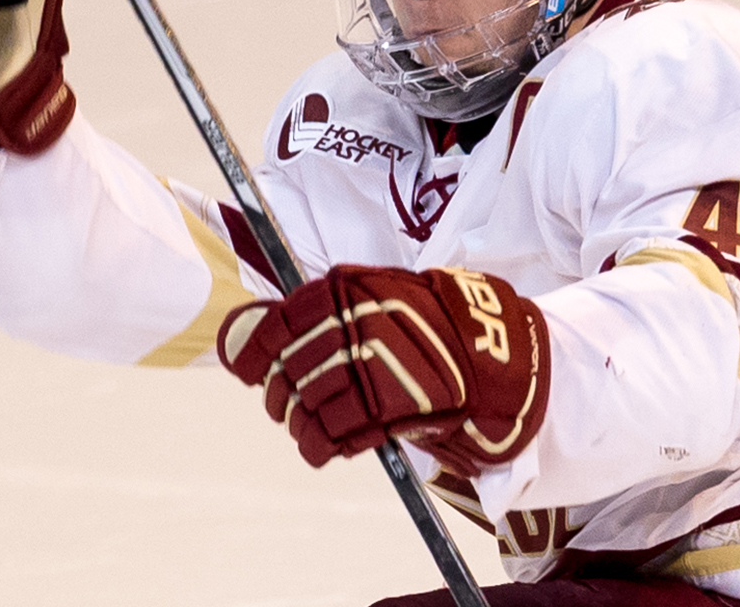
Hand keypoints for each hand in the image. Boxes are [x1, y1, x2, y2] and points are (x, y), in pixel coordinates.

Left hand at [218, 265, 550, 476]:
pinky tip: (327, 447)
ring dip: (301, 424)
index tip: (250, 371)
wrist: (493, 352)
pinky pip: (325, 437)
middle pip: (283, 373)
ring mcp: (363, 367)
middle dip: (281, 395)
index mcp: (342, 291)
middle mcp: (346, 325)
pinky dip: (319, 447)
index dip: (250, 356)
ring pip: (300, 408)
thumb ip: (321, 309)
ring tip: (316, 428)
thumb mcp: (376, 294)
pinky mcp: (379, 409)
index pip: (272, 328)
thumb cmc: (432, 322)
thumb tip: (246, 327)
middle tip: (291, 403)